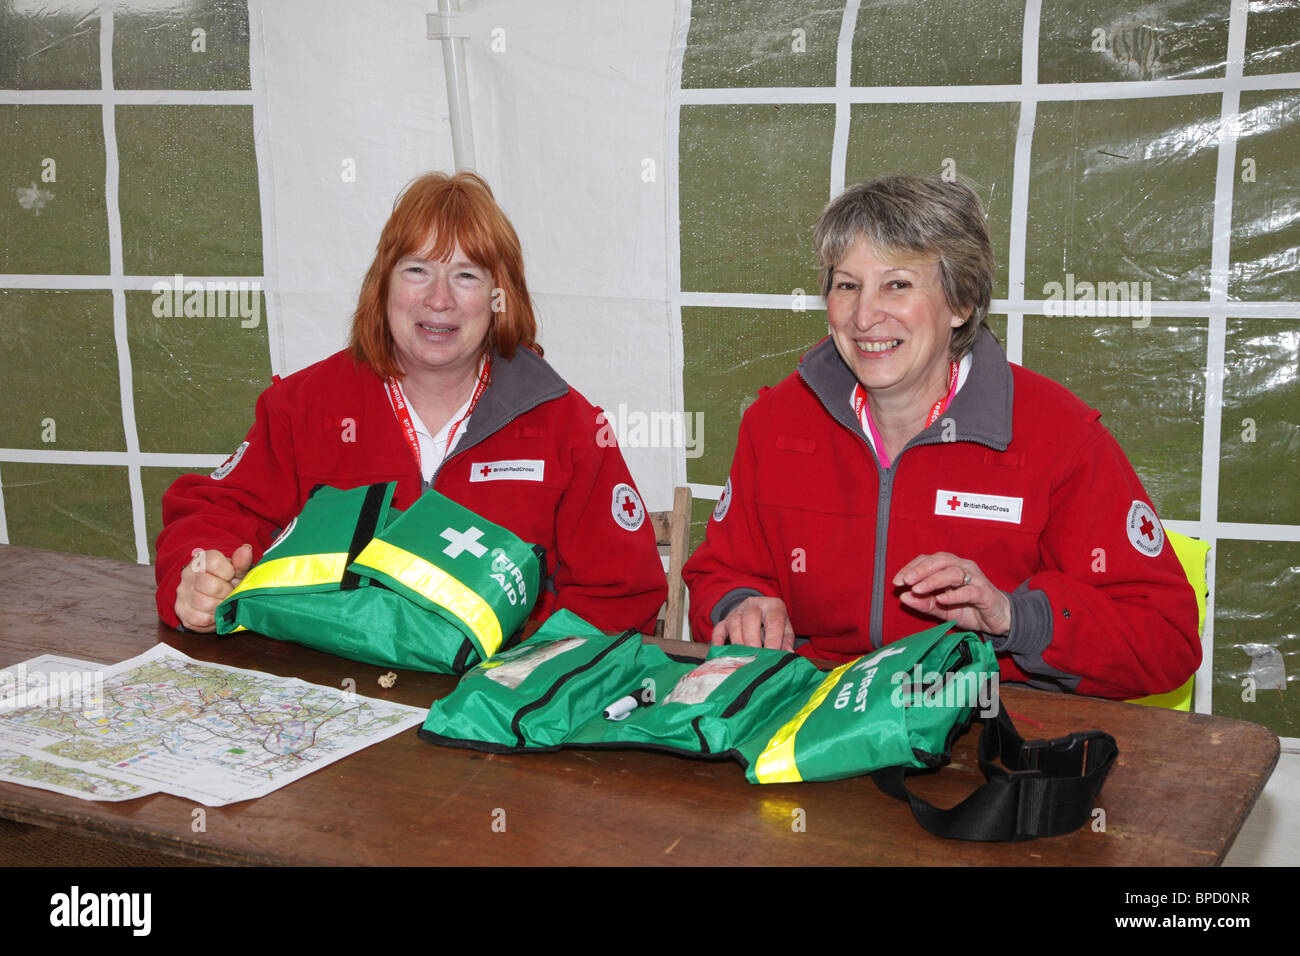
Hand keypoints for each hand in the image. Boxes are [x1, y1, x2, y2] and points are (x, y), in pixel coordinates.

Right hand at [174, 544, 254, 632]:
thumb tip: (246, 550)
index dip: (229, 572)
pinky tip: (217, 613)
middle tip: (231, 593)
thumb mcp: (238, 570)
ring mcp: (182, 593)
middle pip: (211, 586)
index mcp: (202, 560)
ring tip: (225, 603)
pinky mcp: (181, 611)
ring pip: (204, 604)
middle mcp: (188, 574)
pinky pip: (199, 619)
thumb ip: (241, 562)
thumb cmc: (228, 580)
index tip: (232, 577)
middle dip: (227, 592)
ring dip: (221, 606)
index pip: (214, 562)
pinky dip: (213, 619)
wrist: (215, 595)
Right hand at [710, 596, 794, 650]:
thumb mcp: (786, 629)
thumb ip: (786, 641)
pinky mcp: (724, 621)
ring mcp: (737, 612)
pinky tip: (722, 654)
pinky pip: (718, 630)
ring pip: (734, 623)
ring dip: (738, 642)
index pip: (774, 621)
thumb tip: (788, 654)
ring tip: (743, 657)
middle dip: (752, 639)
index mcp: (773, 606)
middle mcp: (754, 605)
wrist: (759, 610)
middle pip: (750, 617)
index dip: (773, 638)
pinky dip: (718, 642)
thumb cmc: (774, 623)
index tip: (773, 653)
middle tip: (756, 656)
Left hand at [893, 552, 1010, 635]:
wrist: (997, 619)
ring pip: (952, 573)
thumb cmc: (969, 608)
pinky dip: (954, 594)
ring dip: (933, 580)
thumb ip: (923, 603)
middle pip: (940, 560)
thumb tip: (903, 597)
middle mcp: (963, 567)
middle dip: (920, 569)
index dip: (911, 568)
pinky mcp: (985, 593)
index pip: (928, 560)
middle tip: (906, 580)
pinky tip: (941, 599)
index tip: (897, 581)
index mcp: (950, 567)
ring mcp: (975, 578)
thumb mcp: (941, 609)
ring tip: (918, 589)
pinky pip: (969, 590)